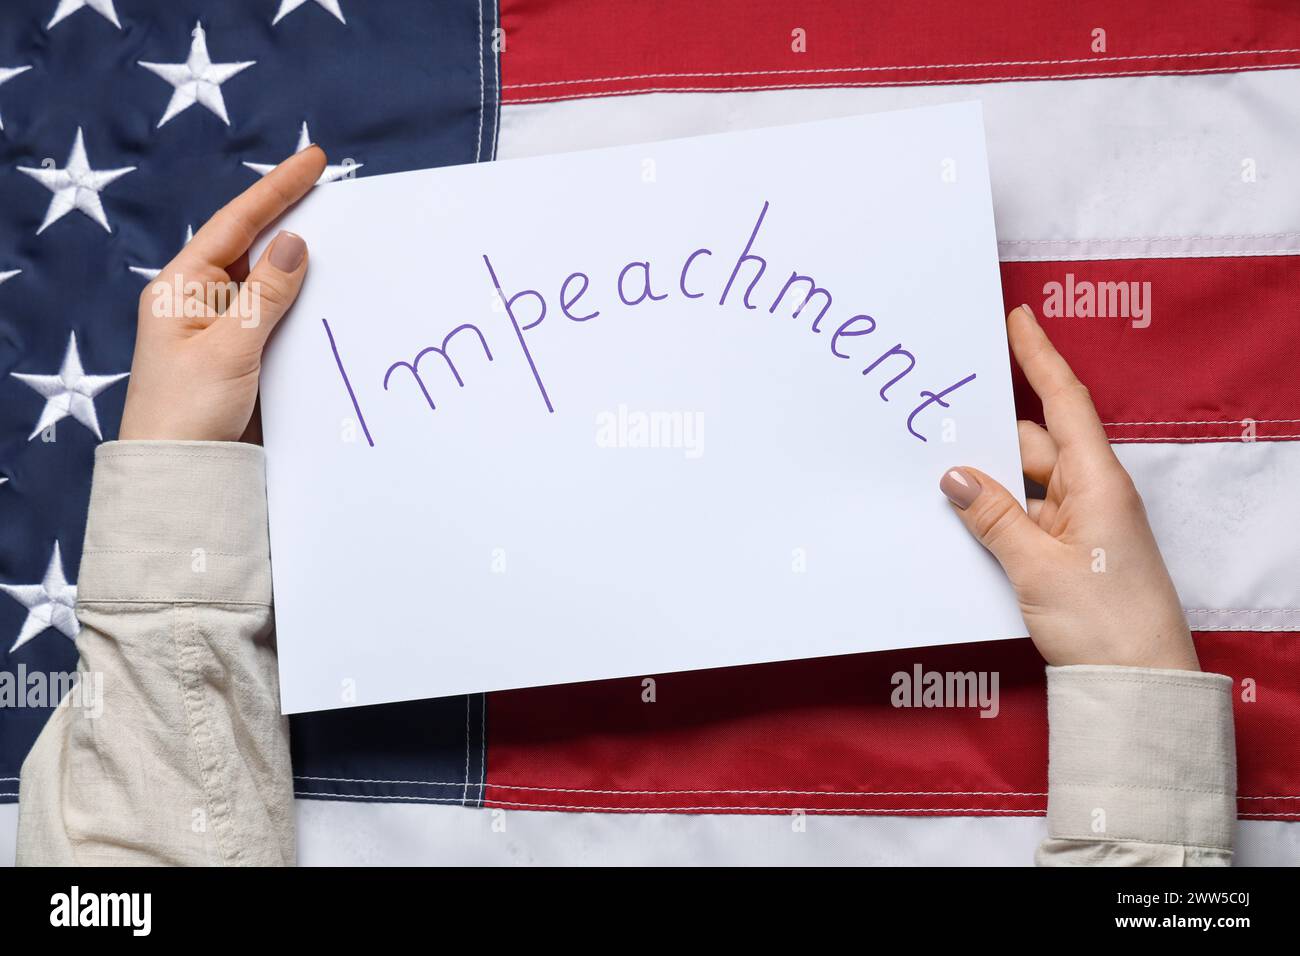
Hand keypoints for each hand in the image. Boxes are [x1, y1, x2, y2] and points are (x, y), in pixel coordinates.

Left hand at [118, 146, 327, 441]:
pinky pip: (283, 320)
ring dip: (307, 270)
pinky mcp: (248, 359)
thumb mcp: (228, 348)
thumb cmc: (186, 411)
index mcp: (183, 288)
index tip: (314, 160)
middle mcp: (203, 303)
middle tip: (340, 196)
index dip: (277, 190)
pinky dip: (308, 308)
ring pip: (274, 286)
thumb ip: (266, 295)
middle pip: (256, 248)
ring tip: (349, 246)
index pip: (236, 225)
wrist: (180, 475)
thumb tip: (295, 243)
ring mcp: (226, 331)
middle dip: (296, 222)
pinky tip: (335, 300)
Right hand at [940, 305, 1197, 670]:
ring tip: (935, 476)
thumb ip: (992, 517)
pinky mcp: (1067, 553)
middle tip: (939, 416)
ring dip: (987, 483)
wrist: (1136, 684)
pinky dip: (995, 514)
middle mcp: (1091, 494)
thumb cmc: (1105, 621)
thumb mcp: (1037, 565)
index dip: (1040, 357)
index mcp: (1097, 481)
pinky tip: (962, 521)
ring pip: (1023, 483)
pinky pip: (1024, 517)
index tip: (1017, 319)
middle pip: (1034, 443)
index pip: (1064, 402)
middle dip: (989, 433)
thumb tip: (954, 477)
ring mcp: (1080, 524)